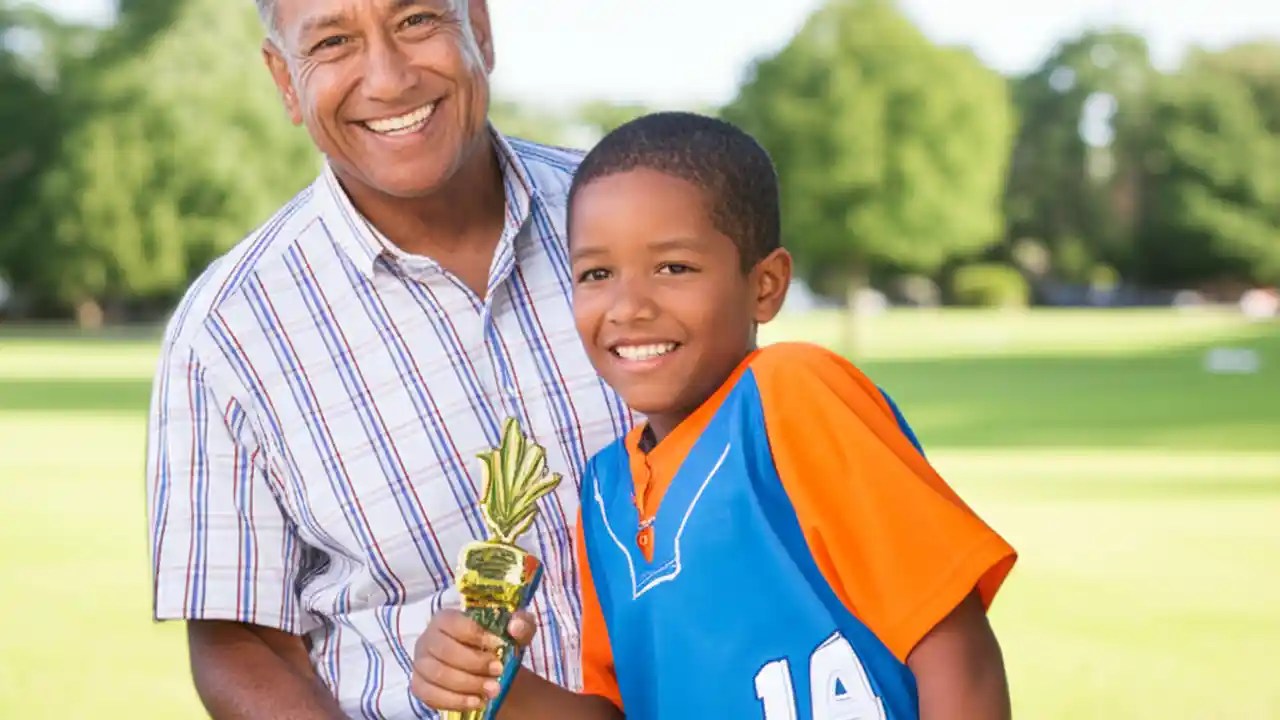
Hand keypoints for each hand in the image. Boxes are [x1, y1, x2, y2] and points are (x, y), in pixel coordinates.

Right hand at [411, 609, 537, 711]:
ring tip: (493, 690)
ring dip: (468, 684)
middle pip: (444, 650)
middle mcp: (428, 638)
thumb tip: (515, 627)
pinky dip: (455, 701)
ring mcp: (421, 663)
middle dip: (474, 663)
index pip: (453, 623)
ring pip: (438, 675)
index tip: (499, 645)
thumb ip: (522, 623)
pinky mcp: (420, 686)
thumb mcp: (515, 631)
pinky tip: (477, 701)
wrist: (486, 668)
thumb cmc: (496, 644)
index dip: (476, 634)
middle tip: (499, 671)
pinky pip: (431, 695)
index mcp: (445, 618)